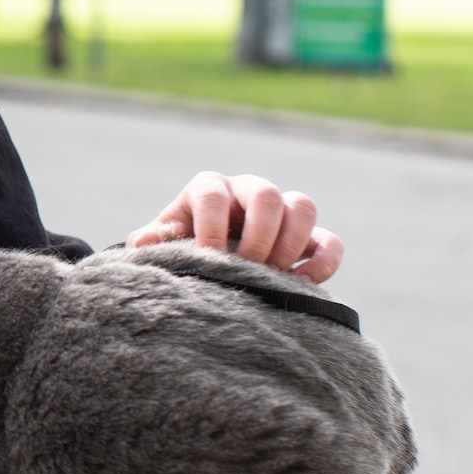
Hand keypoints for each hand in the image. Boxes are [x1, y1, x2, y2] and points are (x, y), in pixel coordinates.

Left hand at [125, 171, 343, 283]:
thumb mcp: (165, 244)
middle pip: (266, 194)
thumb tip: (142, 242)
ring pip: (303, 206)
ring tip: (271, 275)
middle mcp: (248, 192)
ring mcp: (282, 212)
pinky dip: (323, 263)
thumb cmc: (180, 249)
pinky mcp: (308, 239)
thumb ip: (156, 241)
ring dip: (290, 243)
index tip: (206, 259)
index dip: (210, 226)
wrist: (206, 263)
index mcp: (209, 189)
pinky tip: (302, 284)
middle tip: (246, 268)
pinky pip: (330, 241)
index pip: (213, 194)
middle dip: (257, 236)